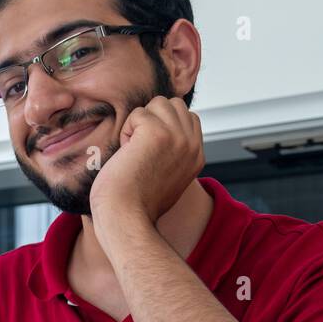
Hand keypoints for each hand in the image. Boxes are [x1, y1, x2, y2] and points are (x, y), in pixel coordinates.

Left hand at [89, 96, 203, 226]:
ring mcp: (178, 138)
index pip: (188, 118)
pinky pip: (138, 113)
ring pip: (157, 104)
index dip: (163, 125)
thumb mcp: (166, 175)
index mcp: (197, 156)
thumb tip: (160, 130)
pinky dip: (127, 131)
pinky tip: (127, 154)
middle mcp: (192, 146)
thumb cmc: (135, 203)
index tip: (149, 151)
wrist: (126, 217)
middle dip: (152, 119)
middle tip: (140, 150)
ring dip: (139, 123)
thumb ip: (172, 152)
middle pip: (173, 105)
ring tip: (133, 150)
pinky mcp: (158, 133)